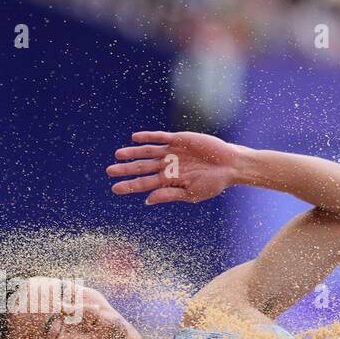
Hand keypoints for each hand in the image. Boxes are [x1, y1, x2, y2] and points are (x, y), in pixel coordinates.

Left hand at [106, 131, 237, 204]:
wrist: (230, 165)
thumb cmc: (214, 183)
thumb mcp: (191, 194)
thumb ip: (169, 195)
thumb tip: (147, 200)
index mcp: (170, 181)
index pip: (145, 184)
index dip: (130, 186)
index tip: (114, 189)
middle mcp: (167, 166)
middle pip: (142, 167)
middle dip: (126, 170)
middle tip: (109, 171)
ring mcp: (172, 152)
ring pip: (147, 152)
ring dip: (132, 153)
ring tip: (118, 155)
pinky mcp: (178, 139)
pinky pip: (159, 137)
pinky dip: (148, 137)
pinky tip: (135, 138)